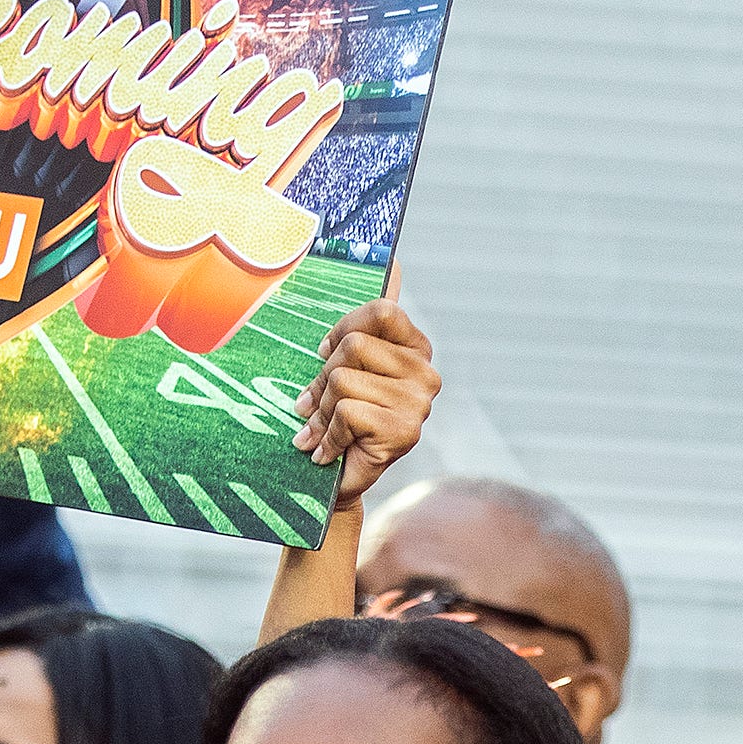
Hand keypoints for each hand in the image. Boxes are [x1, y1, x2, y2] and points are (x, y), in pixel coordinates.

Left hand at [294, 266, 436, 503]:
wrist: (335, 482)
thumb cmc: (338, 418)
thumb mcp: (347, 364)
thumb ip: (370, 321)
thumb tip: (396, 261)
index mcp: (417, 349)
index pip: (382, 311)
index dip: (343, 330)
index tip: (326, 355)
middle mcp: (427, 374)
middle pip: (354, 346)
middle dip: (322, 378)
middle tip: (316, 406)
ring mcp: (419, 405)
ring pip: (343, 381)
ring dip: (320, 411)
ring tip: (322, 431)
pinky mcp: (404, 433)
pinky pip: (345, 413)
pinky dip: (326, 436)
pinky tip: (328, 451)